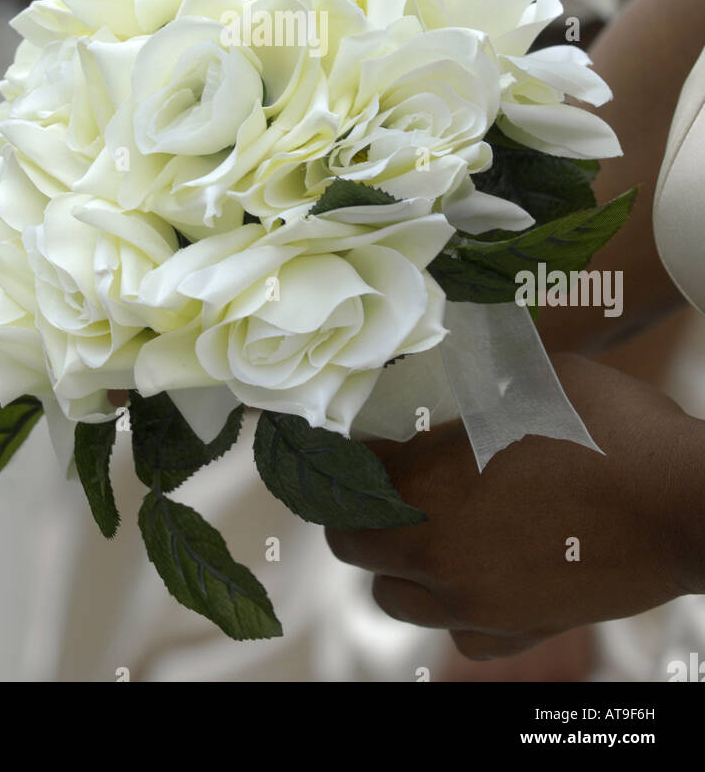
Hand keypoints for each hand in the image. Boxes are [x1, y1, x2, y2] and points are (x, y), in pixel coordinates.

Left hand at [326, 355, 704, 659]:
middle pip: (356, 548)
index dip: (351, 455)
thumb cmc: (610, 430)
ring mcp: (479, 605)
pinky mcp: (522, 631)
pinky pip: (461, 634)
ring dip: (400, 563)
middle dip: (361, 512)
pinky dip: (455, 607)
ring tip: (428, 525)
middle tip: (388, 481)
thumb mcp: (526, 386)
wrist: (684, 503)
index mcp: (427, 491)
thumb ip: (469, 404)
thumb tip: (443, 395)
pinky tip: (477, 570)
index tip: (367, 438)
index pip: (349, 481)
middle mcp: (439, 559)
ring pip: (399, 599)